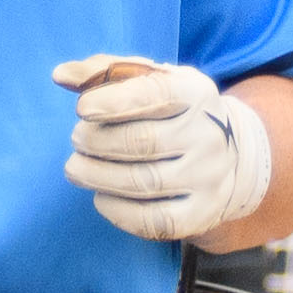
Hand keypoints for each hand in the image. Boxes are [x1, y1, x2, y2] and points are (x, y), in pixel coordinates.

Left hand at [55, 55, 274, 244]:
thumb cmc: (172, 112)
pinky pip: (152, 220)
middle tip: (77, 139)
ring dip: (97, 176)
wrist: (231, 157)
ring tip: (76, 168)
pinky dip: (116, 211)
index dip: (113, 101)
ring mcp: (208, 177)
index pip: (155, 93)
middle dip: (97, 141)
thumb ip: (104, 73)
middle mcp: (209, 135)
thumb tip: (61, 75)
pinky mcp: (201, 213)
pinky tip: (100, 196)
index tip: (82, 109)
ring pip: (143, 182)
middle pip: (141, 142)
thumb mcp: (148, 81)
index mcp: (196, 93)